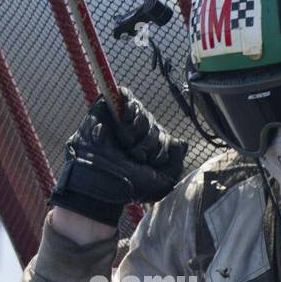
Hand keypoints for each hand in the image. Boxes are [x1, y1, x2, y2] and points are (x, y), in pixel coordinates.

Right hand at [49, 87, 187, 225]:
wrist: (99, 180)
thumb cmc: (127, 186)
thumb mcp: (162, 183)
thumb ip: (177, 164)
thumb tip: (181, 142)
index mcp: (147, 150)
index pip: (166, 139)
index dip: (161, 150)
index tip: (149, 164)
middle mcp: (134, 135)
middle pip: (154, 126)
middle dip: (148, 143)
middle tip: (134, 156)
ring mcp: (120, 121)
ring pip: (142, 112)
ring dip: (136, 131)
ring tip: (124, 144)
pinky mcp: (107, 107)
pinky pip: (126, 96)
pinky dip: (129, 109)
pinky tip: (123, 124)